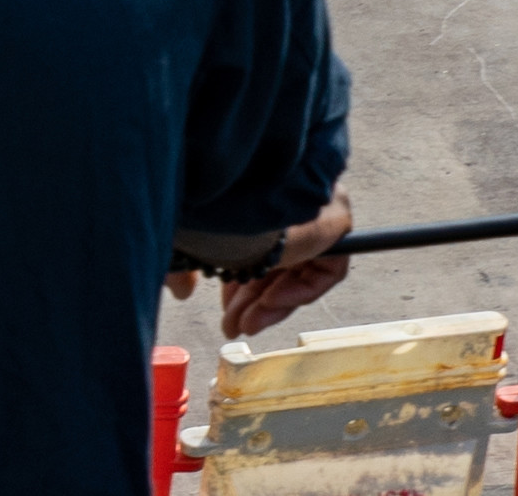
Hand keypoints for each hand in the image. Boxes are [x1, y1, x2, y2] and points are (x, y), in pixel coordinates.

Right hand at [175, 188, 354, 338]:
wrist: (230, 193)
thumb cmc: (203, 205)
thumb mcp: (189, 240)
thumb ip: (184, 267)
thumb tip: (180, 290)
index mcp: (251, 194)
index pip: (254, 243)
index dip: (239, 279)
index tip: (226, 304)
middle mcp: (284, 195)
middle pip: (278, 260)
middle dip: (252, 298)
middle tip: (234, 323)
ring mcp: (312, 204)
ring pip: (299, 268)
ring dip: (270, 303)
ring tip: (245, 325)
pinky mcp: (336, 218)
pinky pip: (325, 269)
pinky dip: (299, 292)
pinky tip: (269, 305)